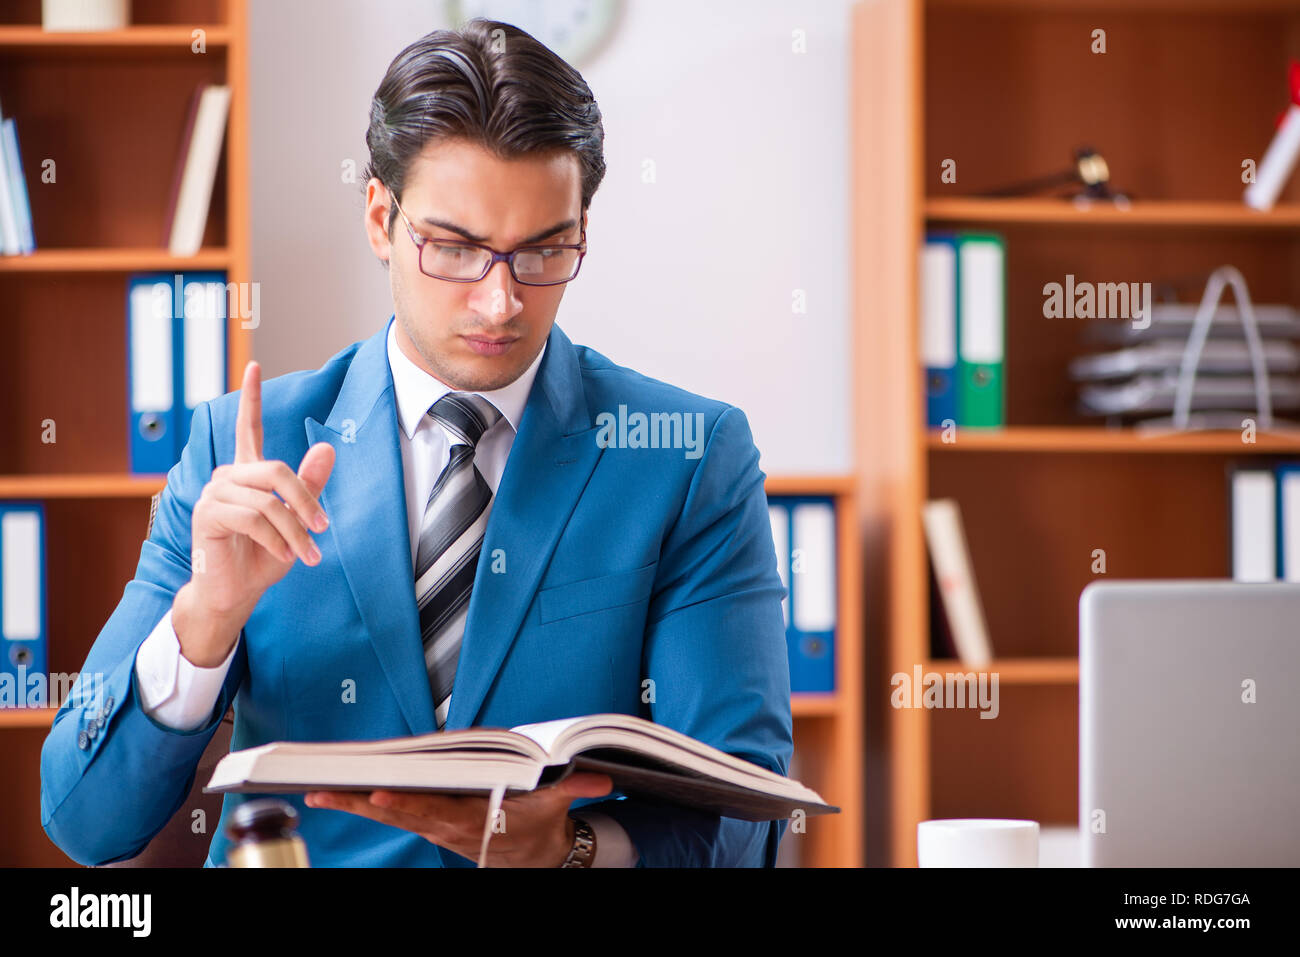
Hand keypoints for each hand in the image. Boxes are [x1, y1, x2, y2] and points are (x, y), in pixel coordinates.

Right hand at [176, 360, 335, 665]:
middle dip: (306, 500)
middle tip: (324, 529)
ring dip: (294, 530)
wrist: (234, 593)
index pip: (247, 427)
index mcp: (247, 473)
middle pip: (276, 471)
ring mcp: (214, 494)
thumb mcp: (296, 520)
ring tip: (307, 554)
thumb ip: (309, 486)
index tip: (255, 365)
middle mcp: (227, 477)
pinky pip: (253, 518)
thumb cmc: (262, 557)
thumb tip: (327, 447)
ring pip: (267, 500)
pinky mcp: (207, 515)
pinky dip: (276, 539)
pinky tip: (285, 557)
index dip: (251, 397)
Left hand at [304, 773, 613, 866]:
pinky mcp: (428, 820)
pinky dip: (363, 801)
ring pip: (388, 813)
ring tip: (316, 789)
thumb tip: (598, 776)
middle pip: (398, 811)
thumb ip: (573, 788)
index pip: (434, 810)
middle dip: (361, 801)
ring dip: (352, 801)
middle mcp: (445, 824)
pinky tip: (337, 791)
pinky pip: (391, 811)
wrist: (533, 856)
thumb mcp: (556, 807)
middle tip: (324, 790)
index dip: (406, 804)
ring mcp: (433, 824)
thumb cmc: (538, 825)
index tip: (380, 795)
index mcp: (472, 819)